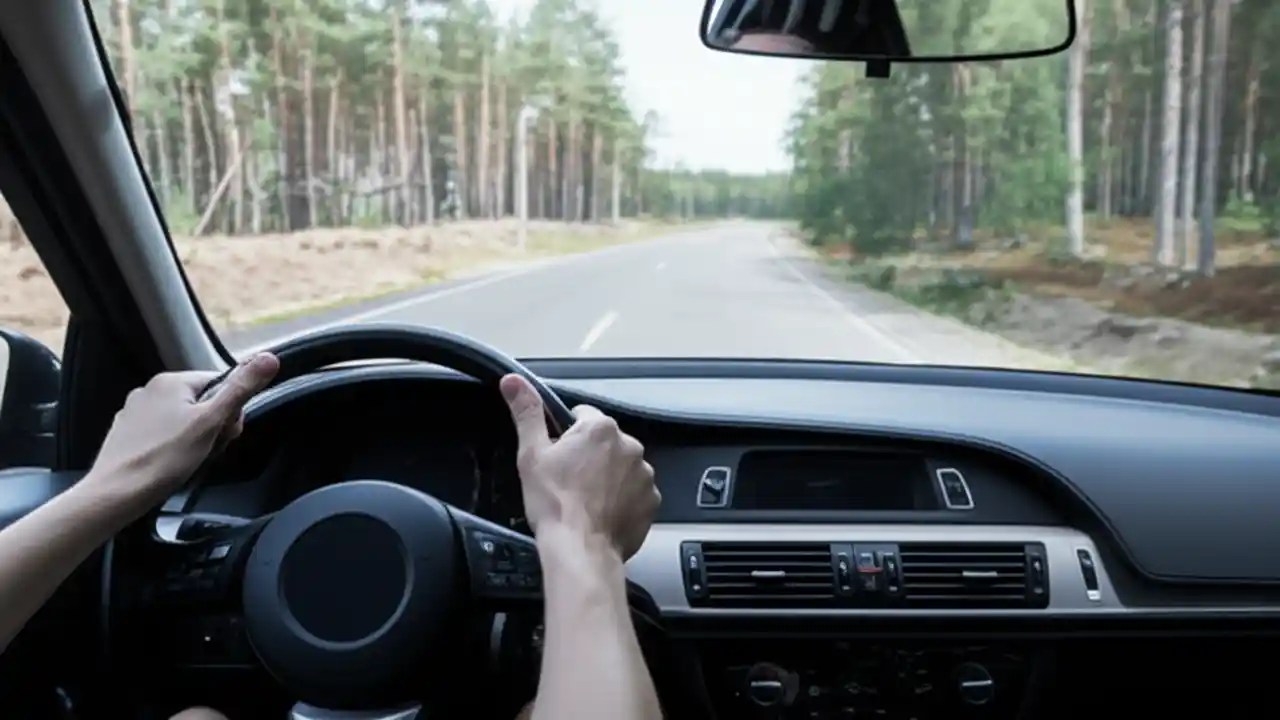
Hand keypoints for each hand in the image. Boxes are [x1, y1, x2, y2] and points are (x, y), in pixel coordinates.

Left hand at [85, 353, 279, 517]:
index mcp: (171, 381)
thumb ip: (241, 389)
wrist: (117, 493)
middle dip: (212, 426)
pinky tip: (170, 464)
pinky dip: (171, 446)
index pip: (219, 385)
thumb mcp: (212, 422)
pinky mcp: (125, 433)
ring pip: (181, 420)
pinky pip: (161, 433)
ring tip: (189, 460)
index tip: (226, 434)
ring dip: (194, 438)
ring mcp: (134, 412)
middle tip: (208, 449)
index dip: (230, 412)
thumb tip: (270, 358)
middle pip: (201, 402)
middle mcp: (149, 389)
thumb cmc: (166, 458)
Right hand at [500, 374, 659, 560]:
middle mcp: (630, 445)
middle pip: (605, 443)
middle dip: (589, 457)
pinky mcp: (652, 501)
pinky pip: (636, 493)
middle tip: (568, 481)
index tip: (558, 456)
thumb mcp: (531, 454)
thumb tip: (513, 381)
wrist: (580, 550)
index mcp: (600, 428)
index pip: (583, 417)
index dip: (566, 436)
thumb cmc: (553, 503)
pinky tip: (603, 513)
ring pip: (622, 467)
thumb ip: (526, 412)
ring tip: (586, 501)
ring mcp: (645, 474)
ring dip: (608, 477)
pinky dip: (623, 500)